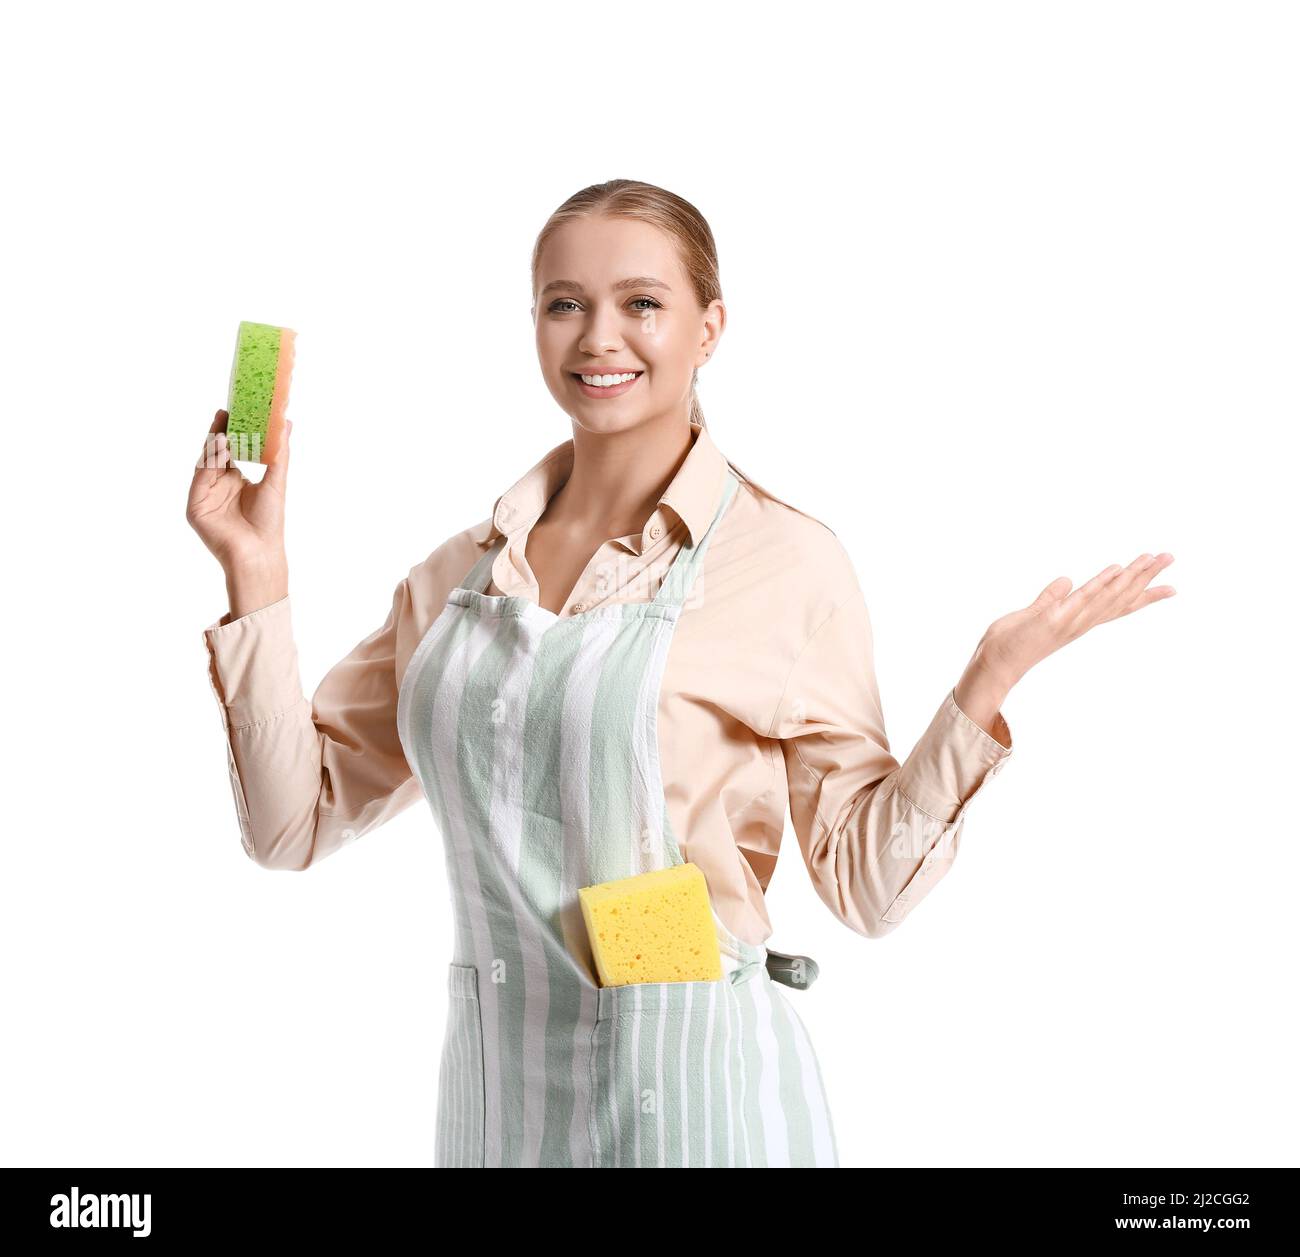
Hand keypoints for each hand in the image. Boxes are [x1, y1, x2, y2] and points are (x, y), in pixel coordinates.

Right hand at [186, 409, 291, 572]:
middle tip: (226, 410)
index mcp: (234, 480)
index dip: (233, 431)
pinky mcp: (196, 506)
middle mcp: (218, 485)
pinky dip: (209, 460)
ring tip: (224, 423)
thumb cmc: (269, 522)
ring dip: (214, 442)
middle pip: (215, 453)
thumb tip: (286, 423)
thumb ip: (279, 453)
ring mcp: (205, 495)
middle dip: (220, 431)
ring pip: (206, 462)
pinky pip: (200, 477)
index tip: (237, 410)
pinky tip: (219, 445)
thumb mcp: (276, 481)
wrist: (259, 551)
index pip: (230, 450)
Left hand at [974, 552, 1176, 690]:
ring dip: (1130, 577)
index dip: (1143, 595)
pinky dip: (1098, 585)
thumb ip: (1051, 598)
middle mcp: (1081, 623)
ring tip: (1151, 558)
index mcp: (1079, 621)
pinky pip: (1081, 600)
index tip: (1172, 586)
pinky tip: (1114, 570)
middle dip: (1146, 578)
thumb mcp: (1035, 614)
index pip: (1118, 606)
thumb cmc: (1012, 642)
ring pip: (1107, 597)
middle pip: (1120, 598)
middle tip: (1170, 557)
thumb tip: (1065, 581)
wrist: (993, 664)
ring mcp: (1069, 623)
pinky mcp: (1053, 621)